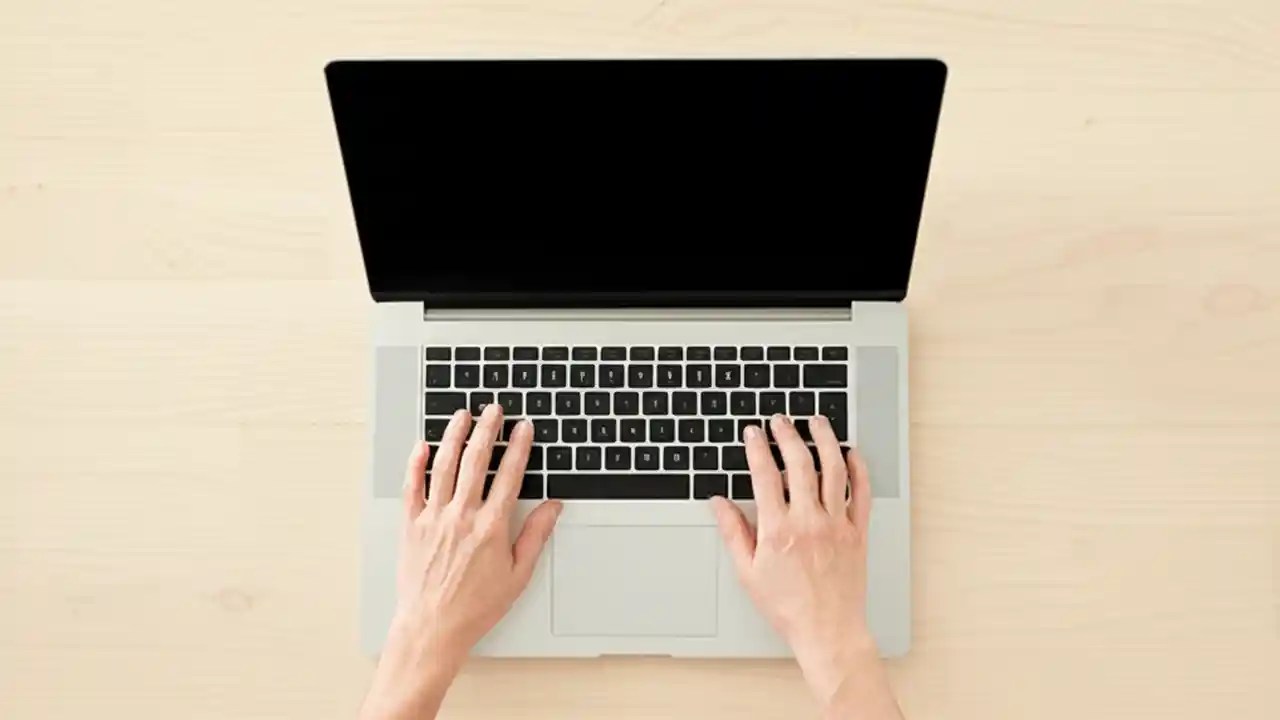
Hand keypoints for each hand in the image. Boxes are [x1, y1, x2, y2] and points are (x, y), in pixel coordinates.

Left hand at [360, 404, 561, 719]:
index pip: (509, 475)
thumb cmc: (474, 607)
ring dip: (454, 435)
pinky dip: (417, 463)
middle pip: (476, 461)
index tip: (523, 428)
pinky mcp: (411, 526)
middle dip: (487, 430)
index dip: (519, 447)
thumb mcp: (518, 575)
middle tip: (493, 410)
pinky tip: (423, 446)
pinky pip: (412, 486)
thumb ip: (535, 536)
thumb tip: (552, 507)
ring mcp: (433, 518)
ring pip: (444, 465)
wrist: (432, 628)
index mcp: (491, 528)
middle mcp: (461, 517)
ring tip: (461, 415)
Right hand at [711, 414, 901, 718]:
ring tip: (816, 422)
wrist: (828, 631)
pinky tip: (850, 453)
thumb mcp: (748, 572)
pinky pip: (861, 493)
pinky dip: (858, 469)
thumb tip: (718, 503)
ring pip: (833, 469)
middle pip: (799, 464)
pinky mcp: (858, 532)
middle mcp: (809, 521)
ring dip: (824, 440)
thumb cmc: (787, 607)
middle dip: (787, 435)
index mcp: (778, 530)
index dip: (757, 448)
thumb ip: (733, 533)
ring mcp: (837, 524)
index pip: (764, 475)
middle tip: (780, 421)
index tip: (753, 433)